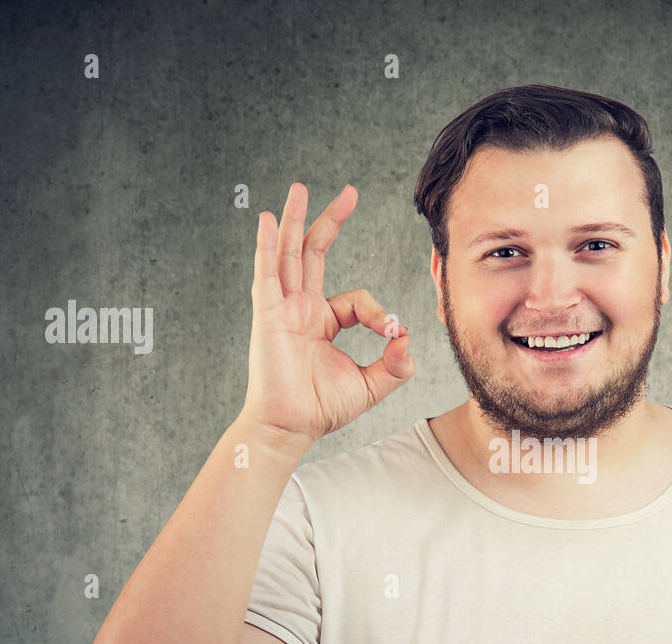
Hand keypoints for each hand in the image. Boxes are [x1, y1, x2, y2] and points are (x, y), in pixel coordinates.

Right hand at [239, 183, 414, 447]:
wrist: (293, 427)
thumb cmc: (322, 408)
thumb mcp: (371, 384)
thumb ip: (395, 364)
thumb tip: (407, 337)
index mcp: (323, 321)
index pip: (355, 299)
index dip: (377, 310)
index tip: (390, 331)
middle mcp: (301, 309)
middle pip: (314, 253)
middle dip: (330, 221)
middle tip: (349, 192)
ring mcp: (282, 309)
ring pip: (288, 254)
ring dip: (294, 219)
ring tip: (298, 188)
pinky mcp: (268, 315)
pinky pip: (265, 274)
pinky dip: (264, 246)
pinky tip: (263, 220)